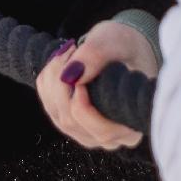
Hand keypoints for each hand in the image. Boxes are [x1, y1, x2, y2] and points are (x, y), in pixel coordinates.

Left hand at [36, 18, 155, 150]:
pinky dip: (48, 83)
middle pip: (72, 122)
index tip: (80, 71)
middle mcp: (112, 137)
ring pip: (58, 115)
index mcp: (133, 125)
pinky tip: (61, 63)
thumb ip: (97, 55)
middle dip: (62, 85)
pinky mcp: (72, 124)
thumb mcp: (118, 43)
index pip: (102, 131)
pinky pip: (50, 108)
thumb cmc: (128, 48)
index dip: (83, 105)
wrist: (123, 49)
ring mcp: (89, 133)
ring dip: (54, 81)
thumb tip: (70, 76)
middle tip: (72, 53)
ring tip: (69, 54)